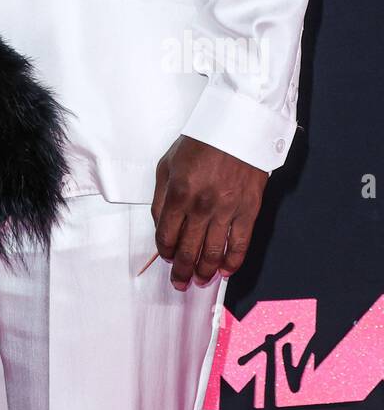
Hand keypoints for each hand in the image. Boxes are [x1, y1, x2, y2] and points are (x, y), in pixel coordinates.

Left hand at [152, 135, 267, 290]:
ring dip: (204, 273)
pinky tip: (224, 270)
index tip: (166, 257)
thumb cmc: (200, 142)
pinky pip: (240, 245)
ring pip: (213, 253)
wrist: (237, 127)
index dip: (165, 252)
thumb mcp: (168, 164)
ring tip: (200, 281)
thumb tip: (161, 227)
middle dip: (182, 271)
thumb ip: (161, 197)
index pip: (166, 235)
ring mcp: (227, 210)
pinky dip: (232, 262)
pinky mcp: (248, 210)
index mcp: (179, 192)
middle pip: (188, 250)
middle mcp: (202, 206)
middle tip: (180, 283)